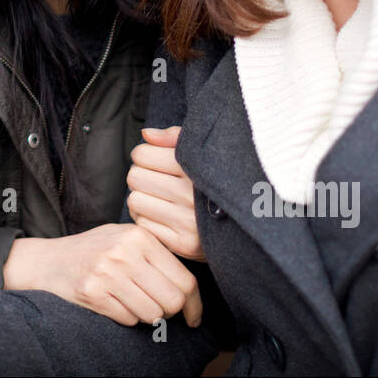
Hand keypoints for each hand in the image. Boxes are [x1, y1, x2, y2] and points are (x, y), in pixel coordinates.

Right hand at [2, 222, 201, 327]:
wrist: (49, 261)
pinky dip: (127, 317)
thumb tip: (191, 288)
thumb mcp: (125, 238)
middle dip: (170, 312)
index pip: (184, 279)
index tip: (194, 317)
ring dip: (147, 315)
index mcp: (140, 236)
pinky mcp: (93, 292)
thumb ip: (156, 253)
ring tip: (134, 302)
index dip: (195, 304)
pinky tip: (116, 303)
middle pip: (172, 300)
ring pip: (152, 313)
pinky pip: (129, 319)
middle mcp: (125, 252)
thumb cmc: (94, 250)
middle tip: (161, 309)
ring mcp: (108, 272)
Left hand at [127, 126, 205, 261]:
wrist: (242, 223)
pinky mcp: (183, 243)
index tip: (154, 160)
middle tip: (156, 179)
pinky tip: (161, 214)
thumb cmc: (214, 180)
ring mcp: (188, 222)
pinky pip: (142, 224)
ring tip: (158, 197)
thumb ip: (174, 137)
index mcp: (197, 168)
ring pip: (134, 201)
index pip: (141, 154)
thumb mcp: (203, 151)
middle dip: (141, 175)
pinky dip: (146, 218)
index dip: (143, 155)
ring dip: (141, 197)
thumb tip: (146, 134)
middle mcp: (192, 195)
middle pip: (134, 177)